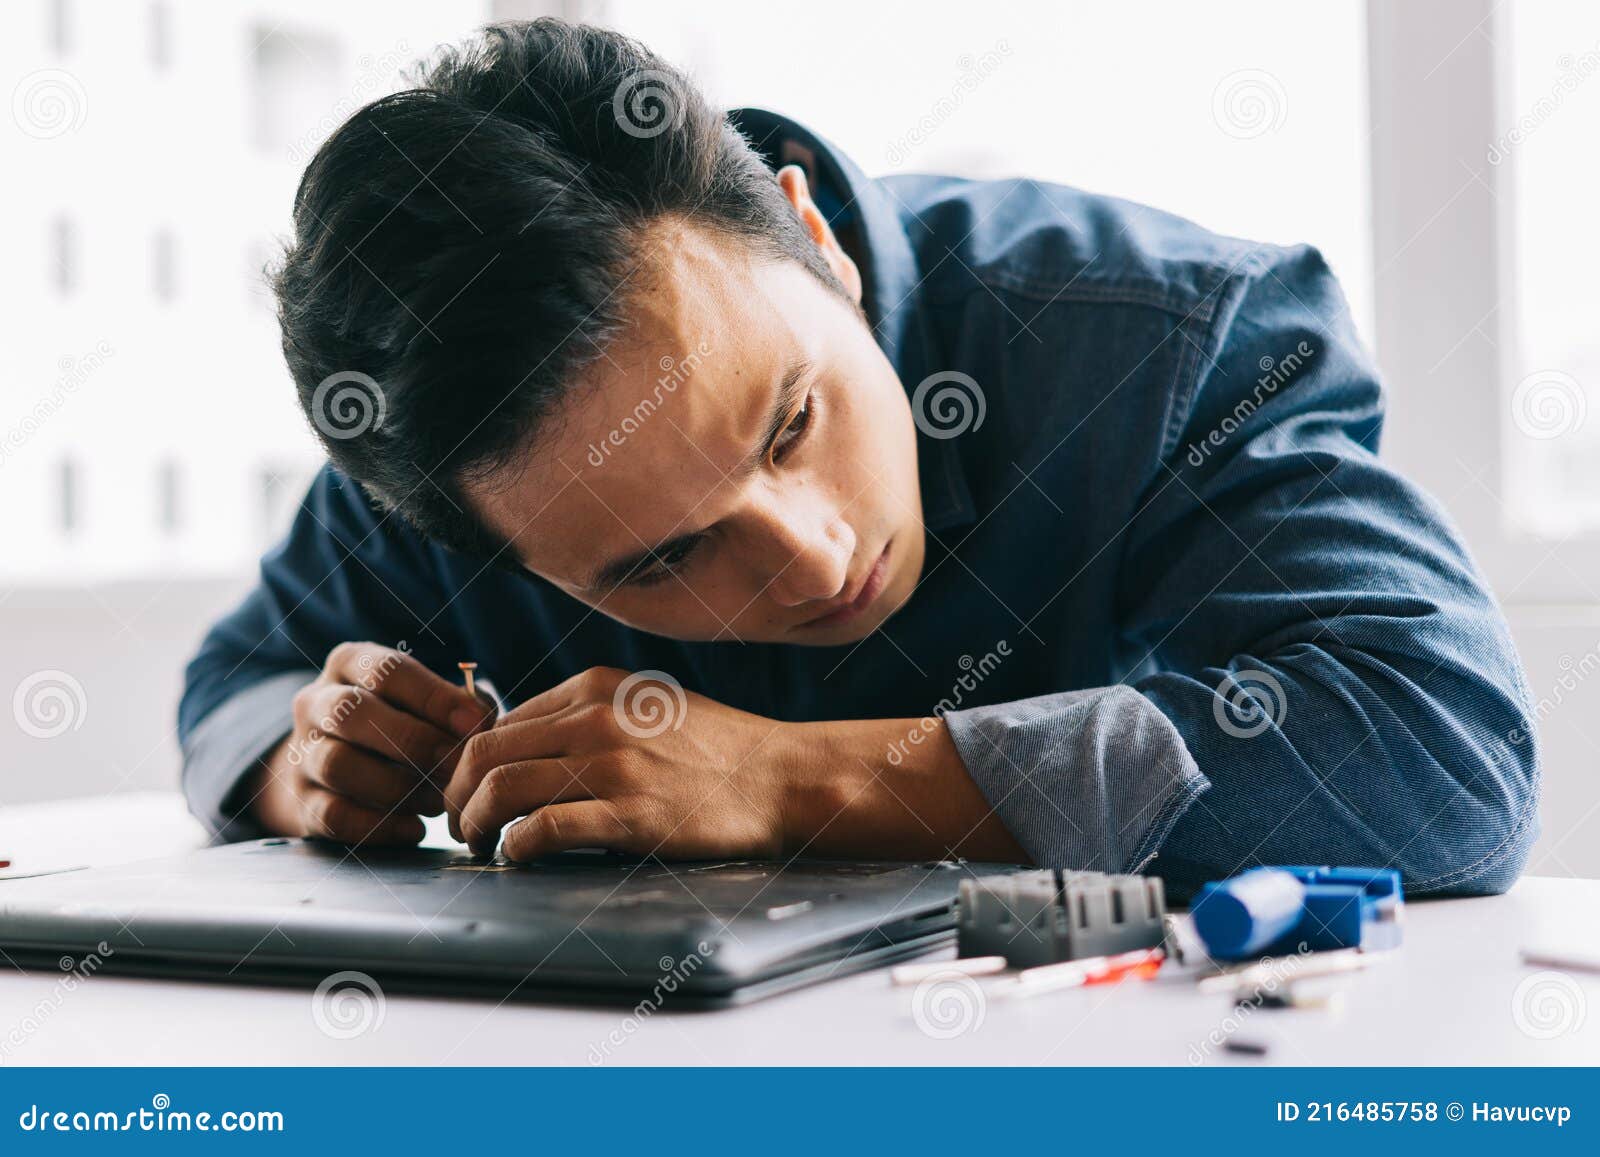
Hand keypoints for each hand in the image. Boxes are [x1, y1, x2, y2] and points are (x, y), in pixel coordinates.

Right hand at [246, 642, 495, 845]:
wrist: (342, 767)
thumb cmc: (404, 723)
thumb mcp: (428, 702)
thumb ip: (461, 707)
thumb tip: (482, 723)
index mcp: (349, 664)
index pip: (387, 670)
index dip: (434, 697)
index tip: (475, 725)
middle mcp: (316, 702)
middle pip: (352, 712)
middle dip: (413, 741)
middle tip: (455, 765)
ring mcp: (302, 753)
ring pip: (338, 764)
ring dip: (396, 786)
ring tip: (437, 801)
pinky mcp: (302, 801)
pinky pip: (333, 815)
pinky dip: (380, 826)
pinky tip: (415, 830)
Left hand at [444, 666, 1029, 864]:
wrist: (782, 777)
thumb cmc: (719, 749)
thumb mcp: (648, 705)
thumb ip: (589, 716)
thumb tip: (525, 746)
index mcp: (595, 688)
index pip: (499, 722)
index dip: (468, 763)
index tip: (468, 792)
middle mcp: (595, 719)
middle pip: (483, 753)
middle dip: (456, 794)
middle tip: (459, 825)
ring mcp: (612, 766)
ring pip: (501, 790)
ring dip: (475, 825)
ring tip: (480, 846)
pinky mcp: (629, 814)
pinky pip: (541, 830)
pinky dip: (515, 847)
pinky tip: (519, 857)